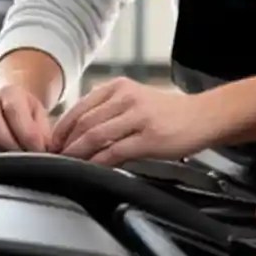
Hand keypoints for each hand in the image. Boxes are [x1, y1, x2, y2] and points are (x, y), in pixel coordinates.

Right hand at [0, 84, 52, 153]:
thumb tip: (46, 150)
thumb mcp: (40, 118)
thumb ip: (42, 132)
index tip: (38, 150)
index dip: (27, 134)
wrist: (11, 110)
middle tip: (23, 159)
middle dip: (9, 144)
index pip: (13, 109)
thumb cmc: (27, 116)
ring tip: (10, 162)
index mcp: (9, 91)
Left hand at [49, 77, 209, 166]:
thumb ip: (110, 110)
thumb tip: (79, 132)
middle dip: (65, 142)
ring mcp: (138, 117)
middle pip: (84, 121)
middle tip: (54, 156)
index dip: (62, 127)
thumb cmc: (169, 113)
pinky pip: (114, 151)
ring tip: (67, 163)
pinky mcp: (148, 138)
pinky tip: (90, 168)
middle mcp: (126, 98)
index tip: (52, 142)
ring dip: (76, 152)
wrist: (203, 116)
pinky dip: (97, 161)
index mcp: (119, 87)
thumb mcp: (136, 101)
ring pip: (95, 135)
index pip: (80, 106)